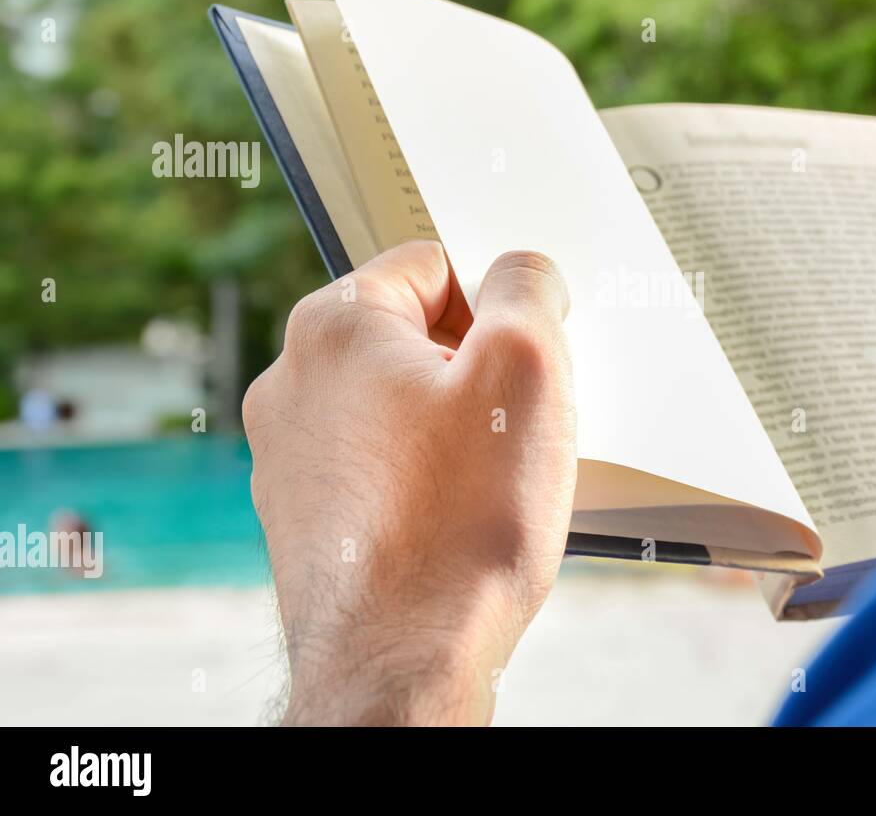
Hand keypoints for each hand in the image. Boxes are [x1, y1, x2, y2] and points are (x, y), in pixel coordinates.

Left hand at [242, 241, 574, 725]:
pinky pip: (385, 467)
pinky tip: (460, 523)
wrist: (401, 666)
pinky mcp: (307, 516)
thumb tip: (523, 273)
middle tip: (517, 427)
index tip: (523, 362)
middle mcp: (292, 384)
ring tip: (491, 484)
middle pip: (415, 337)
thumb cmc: (460, 528)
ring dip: (457, 429)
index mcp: (333, 327)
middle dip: (477, 371)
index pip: (434, 264)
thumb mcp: (528, 367)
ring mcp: (291, 455)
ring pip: (402, 406)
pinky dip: (429, 481)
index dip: (497, 305)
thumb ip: (529, 288)